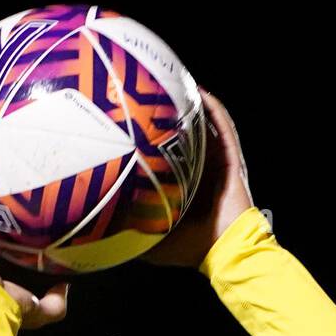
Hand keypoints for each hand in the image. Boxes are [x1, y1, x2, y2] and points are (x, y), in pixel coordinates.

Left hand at [142, 89, 253, 269]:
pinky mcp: (232, 160)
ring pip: (206, 126)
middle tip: (152, 96)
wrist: (224, 252)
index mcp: (188, 186)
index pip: (170, 157)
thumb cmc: (193, 250)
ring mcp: (219, 163)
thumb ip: (133, 236)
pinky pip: (223, 127)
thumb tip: (104, 236)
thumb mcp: (154, 243)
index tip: (136, 127)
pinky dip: (213, 109)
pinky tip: (199, 92)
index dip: (156, 141)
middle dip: (173, 116)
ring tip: (176, 82)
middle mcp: (204, 170)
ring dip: (194, 106)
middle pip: (187, 136)